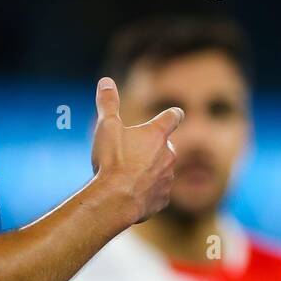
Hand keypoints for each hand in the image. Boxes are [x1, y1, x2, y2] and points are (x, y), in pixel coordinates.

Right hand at [90, 77, 181, 223]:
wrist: (116, 199)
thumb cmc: (112, 161)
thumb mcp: (106, 127)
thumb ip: (108, 103)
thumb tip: (106, 82)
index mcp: (156, 135)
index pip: (172, 117)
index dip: (172, 114)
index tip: (174, 114)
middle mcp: (168, 154)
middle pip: (165, 147)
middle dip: (152, 149)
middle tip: (129, 155)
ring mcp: (168, 178)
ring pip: (161, 171)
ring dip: (149, 171)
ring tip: (127, 177)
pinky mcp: (163, 199)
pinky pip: (156, 192)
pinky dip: (147, 192)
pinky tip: (131, 194)